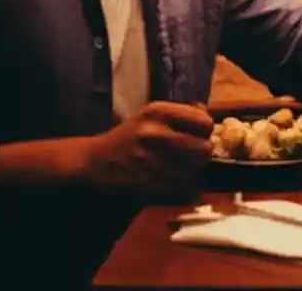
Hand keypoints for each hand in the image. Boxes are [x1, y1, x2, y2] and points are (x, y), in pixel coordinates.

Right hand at [82, 101, 212, 197]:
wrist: (94, 163)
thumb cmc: (129, 136)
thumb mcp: (150, 115)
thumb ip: (182, 112)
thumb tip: (207, 112)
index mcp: (157, 112)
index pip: (204, 122)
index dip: (205, 131)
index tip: (197, 136)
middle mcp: (153, 134)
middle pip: (204, 149)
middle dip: (200, 154)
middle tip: (191, 156)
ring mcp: (149, 162)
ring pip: (194, 172)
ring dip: (191, 173)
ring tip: (178, 168)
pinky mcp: (146, 186)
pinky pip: (182, 190)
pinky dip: (182, 188)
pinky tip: (171, 181)